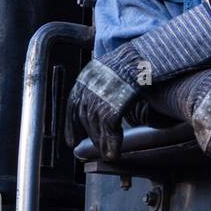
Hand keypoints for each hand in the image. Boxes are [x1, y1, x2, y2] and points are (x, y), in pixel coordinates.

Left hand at [64, 42, 146, 159]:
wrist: (139, 57)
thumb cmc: (127, 62)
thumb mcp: (105, 68)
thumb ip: (98, 83)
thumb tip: (97, 100)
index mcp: (84, 78)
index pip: (72, 107)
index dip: (71, 126)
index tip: (71, 141)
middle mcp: (88, 88)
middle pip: (85, 118)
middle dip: (91, 136)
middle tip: (97, 148)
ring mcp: (100, 97)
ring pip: (96, 125)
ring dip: (102, 143)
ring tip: (107, 153)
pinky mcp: (113, 104)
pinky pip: (110, 128)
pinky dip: (112, 143)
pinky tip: (115, 152)